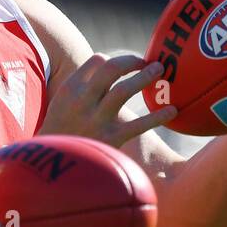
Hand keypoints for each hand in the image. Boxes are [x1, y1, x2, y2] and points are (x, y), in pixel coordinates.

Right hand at [38, 53, 177, 145]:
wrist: (54, 166)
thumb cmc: (61, 133)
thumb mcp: (61, 104)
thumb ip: (83, 88)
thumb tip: (110, 70)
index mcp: (70, 89)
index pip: (98, 60)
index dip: (116, 60)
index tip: (127, 66)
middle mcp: (82, 100)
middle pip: (112, 68)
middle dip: (133, 61)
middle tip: (149, 63)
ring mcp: (97, 119)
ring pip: (124, 90)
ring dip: (145, 77)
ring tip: (159, 71)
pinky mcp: (111, 139)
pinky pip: (139, 124)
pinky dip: (158, 116)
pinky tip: (172, 111)